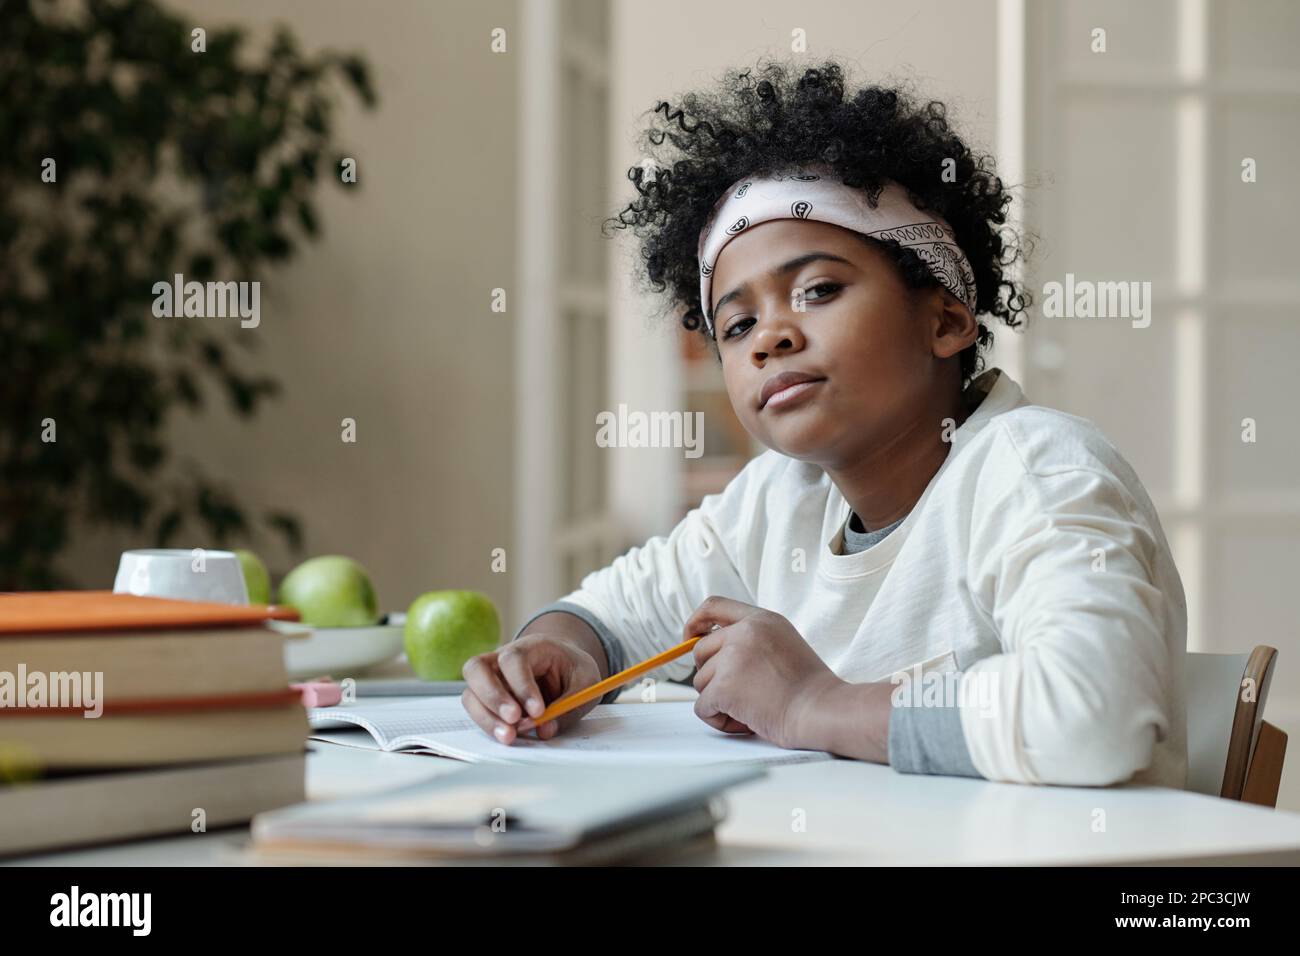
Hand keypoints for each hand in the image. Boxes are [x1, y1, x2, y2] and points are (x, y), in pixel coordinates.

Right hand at [461, 633, 602, 743]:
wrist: (564, 665)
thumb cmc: (573, 669)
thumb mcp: (586, 682)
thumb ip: (569, 705)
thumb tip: (545, 731)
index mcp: (530, 646)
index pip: (514, 659)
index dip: (522, 685)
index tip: (537, 711)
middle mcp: (501, 658)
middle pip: (477, 668)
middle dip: (493, 697)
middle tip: (513, 721)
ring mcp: (490, 678)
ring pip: (471, 692)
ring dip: (486, 717)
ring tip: (509, 736)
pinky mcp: (488, 698)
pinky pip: (476, 710)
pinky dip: (488, 725)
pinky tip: (507, 735)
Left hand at [684, 595, 844, 749]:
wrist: (822, 711)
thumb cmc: (808, 688)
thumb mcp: (783, 643)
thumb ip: (752, 638)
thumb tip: (711, 649)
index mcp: (761, 620)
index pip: (713, 606)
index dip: (695, 621)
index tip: (689, 637)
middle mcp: (744, 633)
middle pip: (701, 652)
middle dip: (712, 676)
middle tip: (739, 693)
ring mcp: (732, 658)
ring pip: (700, 682)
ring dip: (719, 701)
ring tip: (752, 707)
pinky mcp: (724, 686)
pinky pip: (702, 707)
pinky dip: (718, 720)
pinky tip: (746, 720)